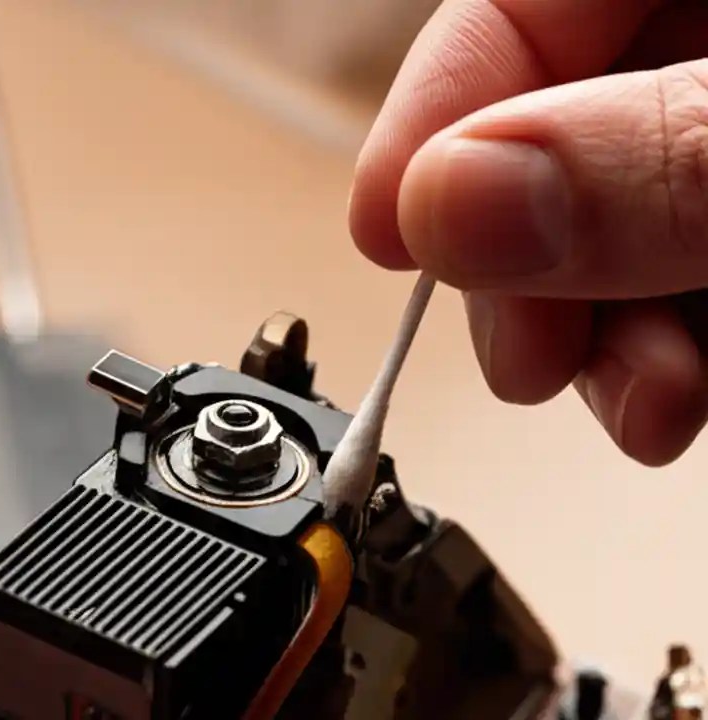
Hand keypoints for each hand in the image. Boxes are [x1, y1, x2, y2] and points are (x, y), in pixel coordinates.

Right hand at [350, 0, 707, 464]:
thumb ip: (653, 161)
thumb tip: (453, 203)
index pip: (516, 2)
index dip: (435, 116)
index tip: (384, 233)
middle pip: (551, 124)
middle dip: (529, 261)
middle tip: (525, 353)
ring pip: (611, 219)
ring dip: (600, 332)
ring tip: (640, 403)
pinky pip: (676, 272)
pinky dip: (664, 344)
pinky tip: (673, 390)